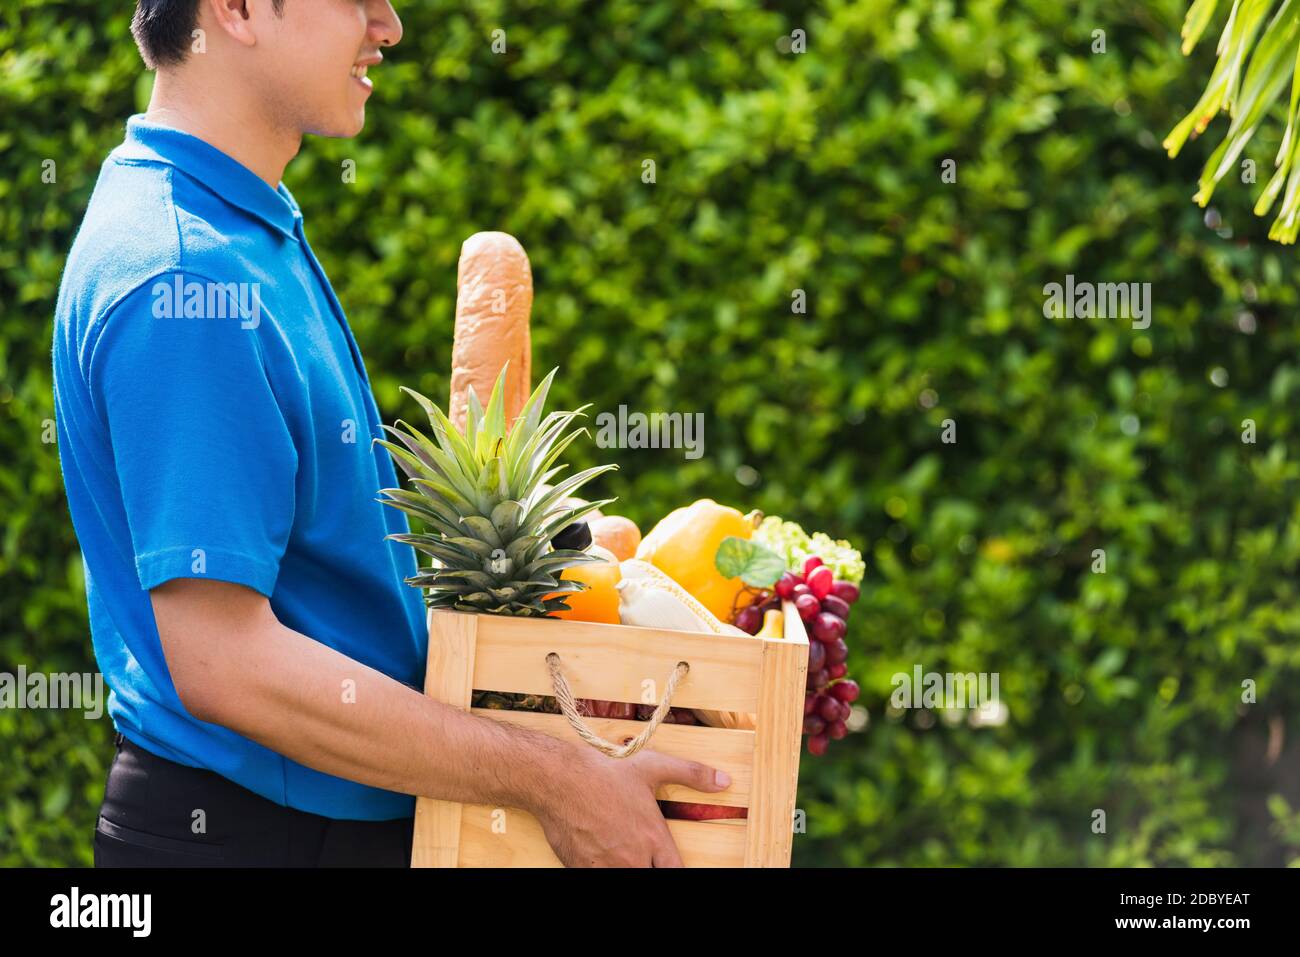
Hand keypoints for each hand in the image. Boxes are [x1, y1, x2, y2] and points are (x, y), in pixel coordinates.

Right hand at [534, 746, 731, 866]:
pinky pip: (597, 877)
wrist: (559, 779)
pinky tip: (600, 856)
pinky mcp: (582, 870)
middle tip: (642, 854)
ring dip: (625, 867)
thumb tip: (724, 780)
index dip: (674, 868)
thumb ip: (691, 774)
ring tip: (620, 853)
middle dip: (648, 866)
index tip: (667, 863)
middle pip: (651, 877)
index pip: (676, 871)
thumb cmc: (605, 772)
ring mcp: (607, 868)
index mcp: (654, 838)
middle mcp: (633, 859)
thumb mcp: (652, 766)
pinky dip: (602, 868)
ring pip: (625, 879)